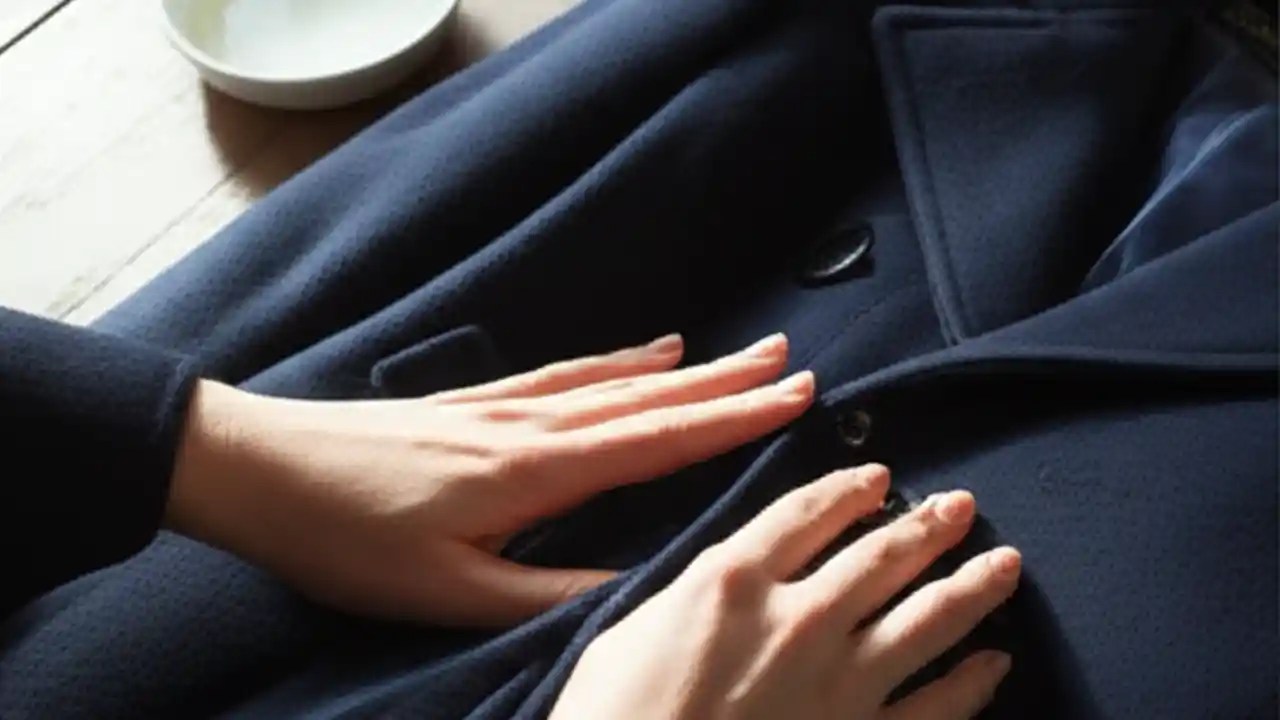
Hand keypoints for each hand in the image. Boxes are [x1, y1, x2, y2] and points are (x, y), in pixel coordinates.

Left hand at [165, 333, 813, 625]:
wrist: (257, 468)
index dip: (731, 422)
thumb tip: (631, 589)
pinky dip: (611, 363)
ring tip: (732, 354)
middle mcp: (529, 427)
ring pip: (611, 382)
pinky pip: (564, 376)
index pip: (657, 441)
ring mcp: (500, 408)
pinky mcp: (472, 405)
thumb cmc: (345, 537)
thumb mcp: (447, 592)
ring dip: (680, 369)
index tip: (793, 398)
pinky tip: (632, 355)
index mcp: (533, 472)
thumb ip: (545, 593)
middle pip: (647, 398)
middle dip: (725, 383)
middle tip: (789, 360)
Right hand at [550, 465, 1019, 719]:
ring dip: (972, 586)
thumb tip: (727, 575)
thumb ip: (691, 593)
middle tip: (962, 506)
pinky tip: (996, 663)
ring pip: (926, 619)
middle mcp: (798, 619)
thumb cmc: (611, 717)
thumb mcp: (629, 632)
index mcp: (733, 581)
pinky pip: (935, 708)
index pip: (806, 513)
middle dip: (928, 526)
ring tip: (1005, 563)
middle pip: (880, 556)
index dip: (849, 489)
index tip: (878, 478)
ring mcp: (838, 683)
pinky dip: (971, 684)